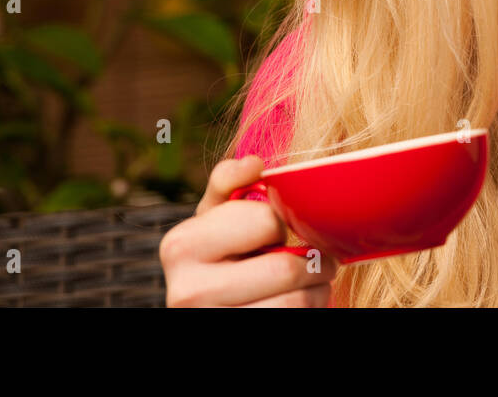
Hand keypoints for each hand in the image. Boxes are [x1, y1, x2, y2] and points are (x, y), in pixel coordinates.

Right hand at [160, 155, 338, 305]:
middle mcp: (187, 290)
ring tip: (309, 281)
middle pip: (284, 268)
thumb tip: (254, 164)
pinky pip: (295, 319)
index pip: (265, 221)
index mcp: (180, 245)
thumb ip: (229, 182)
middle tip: (316, 257)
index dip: (281, 222)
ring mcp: (211, 319)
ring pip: (295, 302)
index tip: (276, 231)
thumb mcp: (214, 216)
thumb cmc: (220, 253)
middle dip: (313, 260)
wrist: (211, 305)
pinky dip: (310, 307)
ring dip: (317, 288)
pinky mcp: (237, 335)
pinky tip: (298, 300)